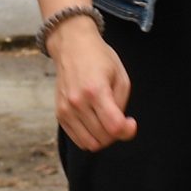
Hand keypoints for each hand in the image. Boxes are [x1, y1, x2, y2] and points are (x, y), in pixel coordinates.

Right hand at [49, 17, 136, 152]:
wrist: (72, 46)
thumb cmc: (99, 58)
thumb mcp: (120, 77)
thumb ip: (122, 105)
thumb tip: (121, 128)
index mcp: (96, 90)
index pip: (113, 127)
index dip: (127, 131)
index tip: (131, 123)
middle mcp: (78, 102)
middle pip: (103, 138)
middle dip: (116, 134)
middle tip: (120, 120)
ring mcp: (66, 109)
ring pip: (90, 143)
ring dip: (103, 138)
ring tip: (107, 123)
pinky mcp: (60, 114)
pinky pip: (78, 140)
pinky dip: (90, 137)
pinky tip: (96, 123)